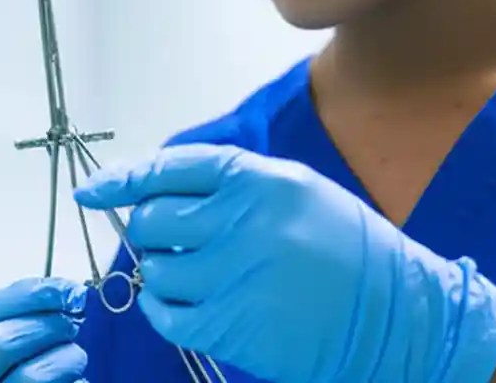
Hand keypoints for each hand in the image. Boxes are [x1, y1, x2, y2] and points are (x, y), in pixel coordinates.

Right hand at [0, 277, 88, 382]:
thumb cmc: (8, 376)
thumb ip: (15, 315)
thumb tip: (63, 290)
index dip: (24, 297)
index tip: (62, 289)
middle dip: (46, 324)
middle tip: (72, 322)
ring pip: (32, 376)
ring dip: (67, 357)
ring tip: (74, 357)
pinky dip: (75, 382)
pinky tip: (73, 379)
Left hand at [73, 143, 495, 382]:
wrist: (400, 318)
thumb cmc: (351, 253)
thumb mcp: (300, 193)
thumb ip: (235, 186)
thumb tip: (166, 191)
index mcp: (260, 182)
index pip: (169, 168)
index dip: (124, 179)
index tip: (95, 191)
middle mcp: (242, 223)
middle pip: (153, 218)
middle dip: (151, 229)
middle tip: (171, 240)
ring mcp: (234, 277)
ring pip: (155, 267)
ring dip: (162, 271)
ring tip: (196, 275)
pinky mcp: (232, 326)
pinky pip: (165, 313)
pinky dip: (163, 308)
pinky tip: (184, 303)